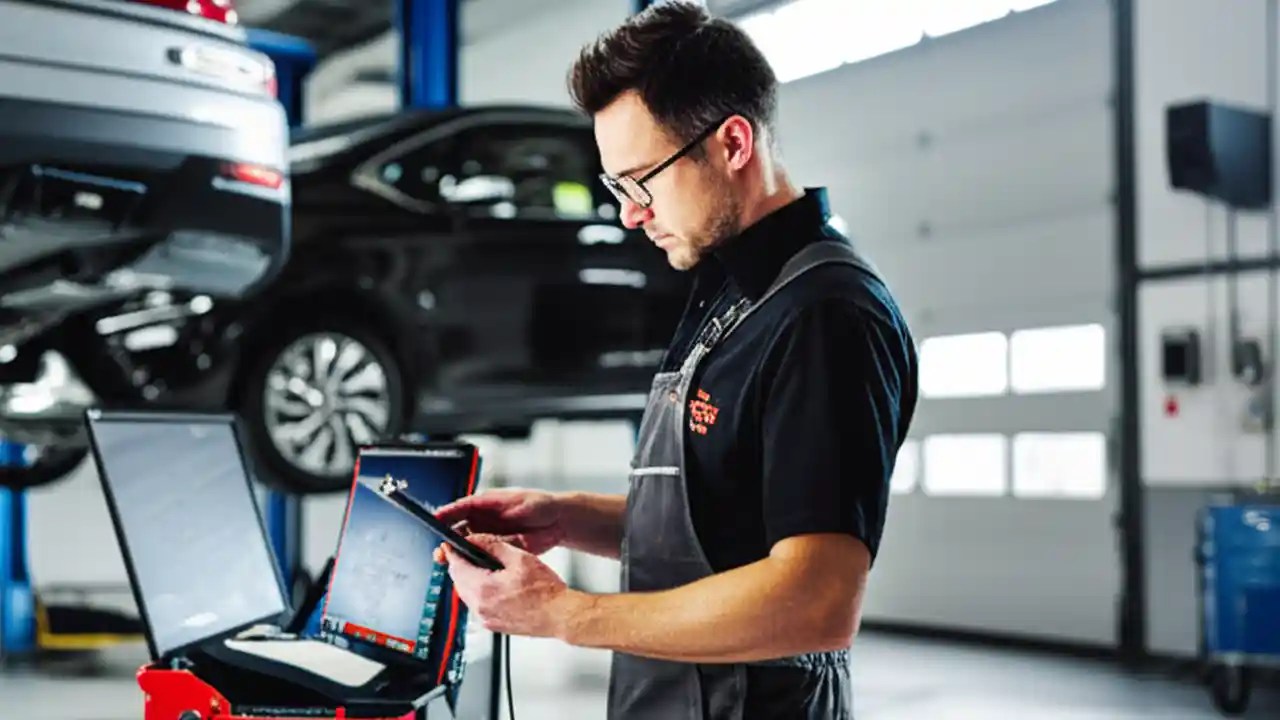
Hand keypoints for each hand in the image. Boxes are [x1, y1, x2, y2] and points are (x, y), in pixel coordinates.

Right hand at [433, 488, 564, 555]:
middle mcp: (483, 520)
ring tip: (447, 560)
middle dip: (446, 539)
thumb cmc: (539, 504)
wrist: (558, 521)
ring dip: (456, 553)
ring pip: (465, 545)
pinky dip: (472, 563)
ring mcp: (488, 536)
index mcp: (484, 504)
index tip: (434, 520)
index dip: (445, 515)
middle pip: (457, 530)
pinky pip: (480, 557)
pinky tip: (465, 569)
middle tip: (440, 549)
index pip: (459, 509)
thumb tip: (475, 524)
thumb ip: (496, 514)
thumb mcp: (517, 503)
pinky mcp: (497, 550)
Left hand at [440, 534, 577, 638]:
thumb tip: (476, 539)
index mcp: (483, 588)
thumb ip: (493, 546)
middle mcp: (480, 607)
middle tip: (466, 552)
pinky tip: (494, 584)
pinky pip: (477, 605)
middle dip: (460, 565)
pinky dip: (479, 593)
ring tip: (483, 567)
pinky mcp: (493, 625)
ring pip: (466, 594)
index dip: (452, 552)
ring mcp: (485, 618)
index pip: (456, 566)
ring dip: (469, 579)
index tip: (450, 544)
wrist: (559, 614)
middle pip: (458, 581)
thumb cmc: (545, 591)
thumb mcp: (519, 558)